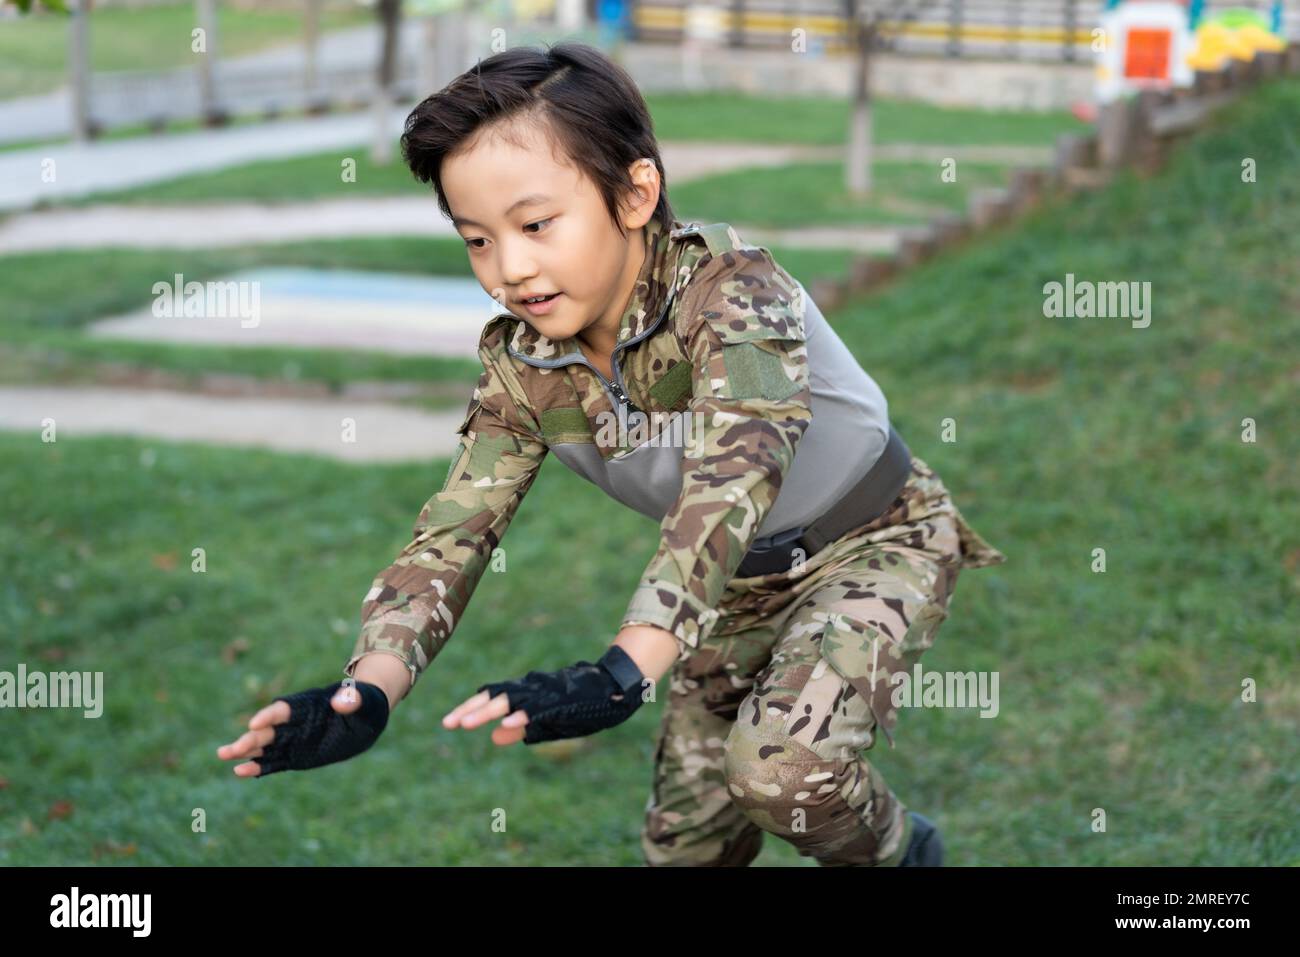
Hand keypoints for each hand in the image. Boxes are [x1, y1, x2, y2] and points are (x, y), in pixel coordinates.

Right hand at [216, 680, 388, 776]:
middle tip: (230, 750)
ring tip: (223, 755)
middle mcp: (296, 723)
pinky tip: (240, 771)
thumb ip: (352, 700)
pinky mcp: (296, 755)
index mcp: (308, 705)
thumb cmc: (365, 702)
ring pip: (265, 747)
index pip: (284, 710)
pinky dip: (258, 767)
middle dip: (250, 739)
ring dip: (245, 752)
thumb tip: (341, 701)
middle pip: (268, 730)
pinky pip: (275, 763)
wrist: (366, 715)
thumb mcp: (364, 700)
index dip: (269, 716)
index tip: (255, 723)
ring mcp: (294, 740)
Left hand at [444, 645, 646, 745]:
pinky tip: (506, 724)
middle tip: (447, 724)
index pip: (492, 698)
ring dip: (487, 712)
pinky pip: (537, 709)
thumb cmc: (581, 703)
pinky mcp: (560, 699)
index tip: (449, 722)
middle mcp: (532, 689)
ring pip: (510, 701)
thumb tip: (494, 737)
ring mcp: (545, 693)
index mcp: (527, 692)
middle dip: (470, 710)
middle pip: (494, 697)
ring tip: (466, 724)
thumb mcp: (547, 720)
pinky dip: (521, 715)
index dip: (471, 709)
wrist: (615, 686)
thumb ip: (521, 727)